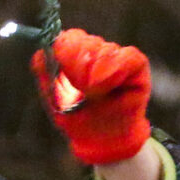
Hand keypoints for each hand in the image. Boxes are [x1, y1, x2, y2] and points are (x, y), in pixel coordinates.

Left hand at [30, 29, 151, 164]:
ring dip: (96, 72)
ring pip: (106, 50)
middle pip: (87, 42)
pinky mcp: (136, 66)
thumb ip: (44, 71)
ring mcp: (116, 57)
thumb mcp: (53, 97)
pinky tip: (106, 86)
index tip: (63, 72)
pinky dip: (116, 70)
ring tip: (93, 94)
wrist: (102, 140)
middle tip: (81, 89)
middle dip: (80, 66)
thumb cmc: (78, 117)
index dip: (64, 52)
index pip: (68, 39)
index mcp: (74, 54)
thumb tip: (43, 51)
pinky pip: (129, 57)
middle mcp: (96, 50)